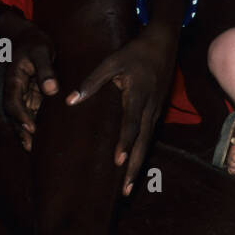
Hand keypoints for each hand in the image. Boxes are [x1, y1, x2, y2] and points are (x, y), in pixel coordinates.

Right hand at [0, 18, 59, 148]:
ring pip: (22, 115)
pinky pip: (32, 109)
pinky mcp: (31, 92)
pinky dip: (35, 122)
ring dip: (26, 131)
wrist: (28, 35)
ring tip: (33, 148)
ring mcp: (23, 92)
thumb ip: (45, 70)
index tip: (31, 129)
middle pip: (14, 114)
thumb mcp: (41, 51)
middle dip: (20, 131)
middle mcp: (16, 89)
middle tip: (29, 147)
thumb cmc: (35, 41)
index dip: (21, 117)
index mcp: (14, 80)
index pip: (13, 102)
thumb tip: (51, 90)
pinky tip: (42, 135)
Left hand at [65, 30, 174, 194]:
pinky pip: (148, 136)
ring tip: (127, 187)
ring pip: (147, 143)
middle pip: (143, 143)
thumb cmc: (136, 51)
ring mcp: (155, 111)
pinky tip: (133, 164)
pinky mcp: (156, 110)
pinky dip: (141, 152)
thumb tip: (70, 101)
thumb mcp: (113, 61)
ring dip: (138, 165)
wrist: (164, 43)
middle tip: (124, 191)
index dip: (125, 144)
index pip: (131, 125)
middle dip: (134, 168)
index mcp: (138, 96)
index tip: (118, 162)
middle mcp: (150, 108)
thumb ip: (92, 81)